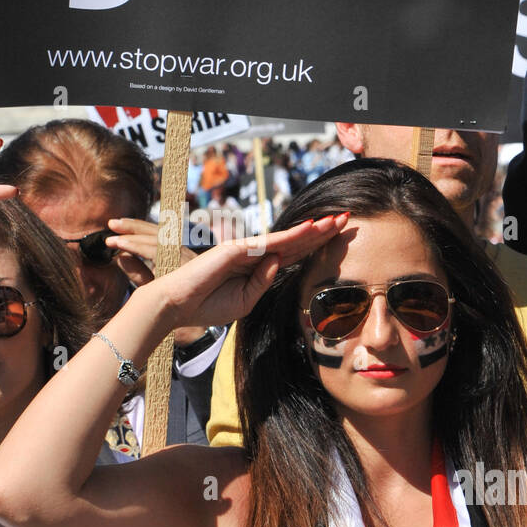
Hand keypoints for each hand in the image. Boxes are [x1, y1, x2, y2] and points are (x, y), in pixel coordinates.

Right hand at [112, 213, 348, 334]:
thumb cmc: (208, 306)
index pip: (294, 255)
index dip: (316, 245)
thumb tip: (281, 261)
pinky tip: (311, 229)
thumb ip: (264, 283)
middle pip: (297, 242)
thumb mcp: (245, 302)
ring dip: (314, 229)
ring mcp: (247, 249)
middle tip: (349, 219)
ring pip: (288, 238)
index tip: (339, 238)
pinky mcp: (237, 249)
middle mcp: (256, 255)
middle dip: (323, 231)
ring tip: (338, 219)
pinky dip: (291, 236)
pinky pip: (270, 243)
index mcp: (259, 269)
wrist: (178, 305)